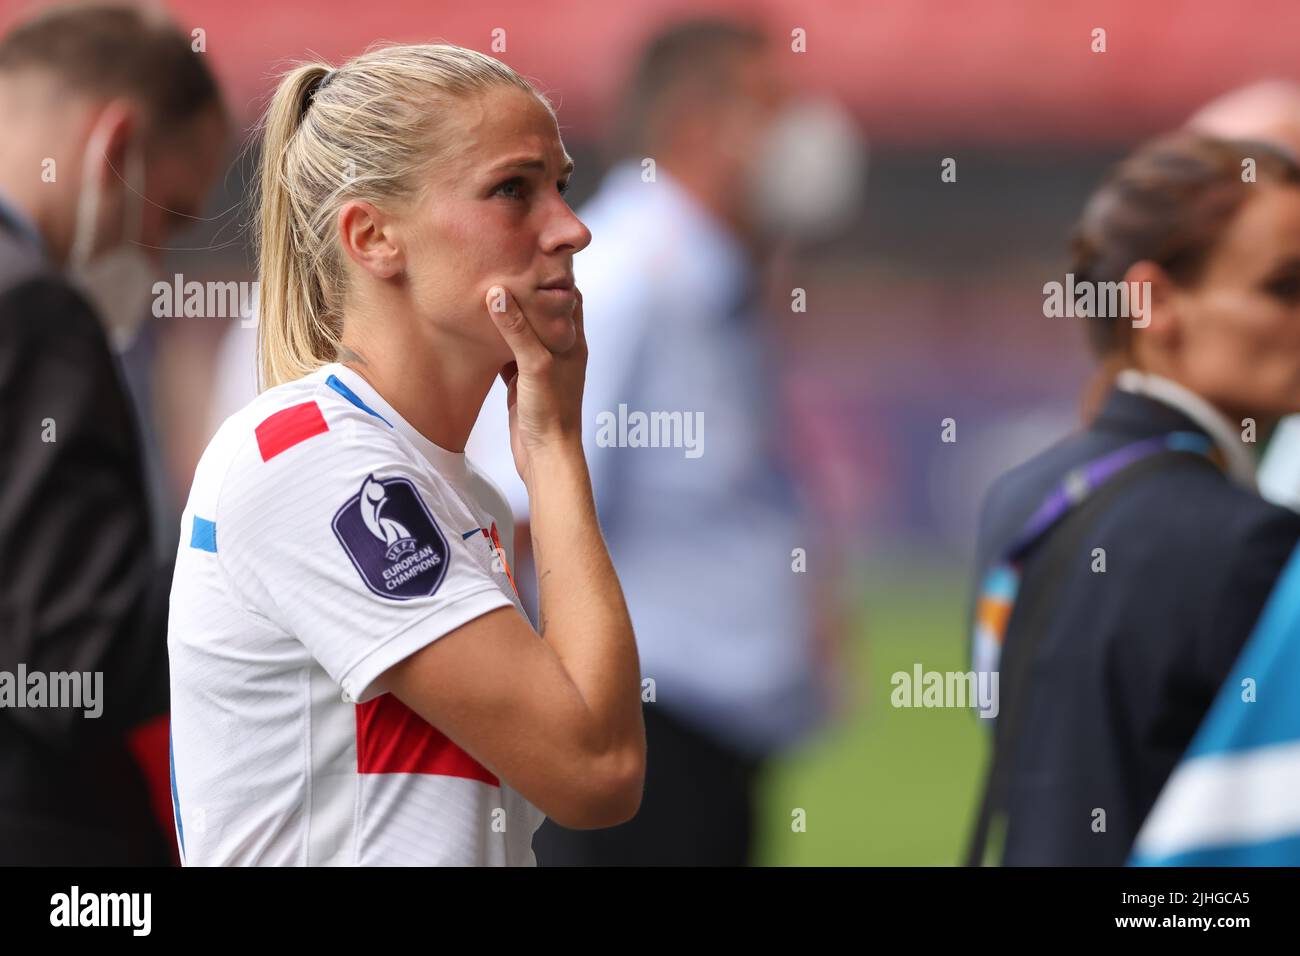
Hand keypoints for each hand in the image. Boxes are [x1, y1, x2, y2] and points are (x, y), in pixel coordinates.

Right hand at [484, 285, 586, 487]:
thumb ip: (517, 330)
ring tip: (486, 288)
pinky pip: (508, 353)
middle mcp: (560, 351)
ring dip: (509, 315)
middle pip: (544, 311)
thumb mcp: (534, 365)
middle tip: (502, 266)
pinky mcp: (523, 382)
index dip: (555, 275)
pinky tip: (477, 329)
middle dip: (527, 291)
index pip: (569, 297)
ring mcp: (541, 367)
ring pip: (524, 332)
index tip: (532, 253)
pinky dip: (496, 340)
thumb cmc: (551, 413)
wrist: (546, 457)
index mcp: (573, 342)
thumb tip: (498, 292)